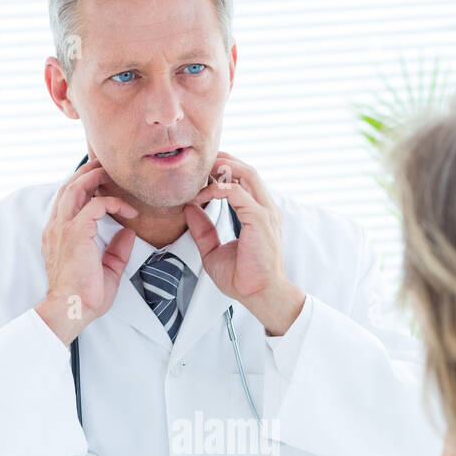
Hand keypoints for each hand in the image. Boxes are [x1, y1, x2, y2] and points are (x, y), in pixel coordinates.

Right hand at [36, 157, 137, 344]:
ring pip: (76, 186)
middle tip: (108, 166)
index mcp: (59, 234)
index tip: (106, 186)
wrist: (73, 309)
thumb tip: (128, 233)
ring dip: (96, 175)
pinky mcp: (76, 232)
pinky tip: (129, 210)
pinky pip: (96, 204)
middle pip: (69, 185)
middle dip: (88, 171)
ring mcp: (63, 227)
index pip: (67, 199)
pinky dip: (114, 202)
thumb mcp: (106, 269)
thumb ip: (116, 250)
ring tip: (115, 174)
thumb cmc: (85, 296)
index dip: (85, 186)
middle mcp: (57, 226)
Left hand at [183, 151, 304, 334]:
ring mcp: (266, 212)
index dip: (224, 172)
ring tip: (203, 171)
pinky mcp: (260, 219)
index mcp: (259, 215)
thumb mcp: (214, 251)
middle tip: (201, 163)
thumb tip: (189, 209)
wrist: (259, 295)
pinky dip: (218, 189)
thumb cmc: (243, 278)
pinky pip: (237, 193)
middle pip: (247, 170)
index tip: (202, 175)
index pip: (245, 181)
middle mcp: (266, 209)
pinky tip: (203, 194)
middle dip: (224, 161)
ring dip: (224, 167)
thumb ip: (203, 230)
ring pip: (247, 174)